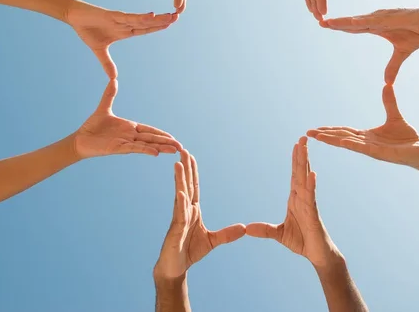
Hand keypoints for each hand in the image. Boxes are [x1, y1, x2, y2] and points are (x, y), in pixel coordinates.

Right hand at [65, 2, 176, 78]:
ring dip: (156, 18)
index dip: (157, 27)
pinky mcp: (112, 15)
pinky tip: (151, 15)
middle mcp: (125, 24)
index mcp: (124, 31)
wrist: (74, 16)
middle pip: (148, 23)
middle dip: (162, 20)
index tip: (170, 24)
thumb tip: (113, 78)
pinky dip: (140, 17)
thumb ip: (107, 63)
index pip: (145, 29)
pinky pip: (129, 17)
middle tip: (177, 17)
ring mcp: (120, 19)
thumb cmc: (87, 29)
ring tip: (170, 16)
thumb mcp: (99, 51)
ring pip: (142, 20)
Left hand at [74, 80, 181, 158]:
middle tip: (181, 147)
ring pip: (147, 145)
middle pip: (152, 139)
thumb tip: (114, 80)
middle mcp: (130, 136)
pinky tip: (156, 152)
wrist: (79, 139)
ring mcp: (125, 143)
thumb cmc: (91, 127)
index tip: (173, 138)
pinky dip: (145, 150)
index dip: (161, 134)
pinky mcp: (118, 148)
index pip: (149, 131)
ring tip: (174, 151)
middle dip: (167, 142)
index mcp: (130, 127)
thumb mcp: (104, 108)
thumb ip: (110, 94)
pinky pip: (134, 148)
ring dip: (161, 147)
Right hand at [154, 151, 245, 279]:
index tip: (191, 156)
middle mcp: (184, 211)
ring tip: (178, 164)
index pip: (194, 187)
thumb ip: (227, 234)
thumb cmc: (189, 251)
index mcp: (192, 211)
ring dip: (180, 180)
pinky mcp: (176, 231)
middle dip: (186, 168)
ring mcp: (179, 219)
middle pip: (186, 186)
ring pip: (181, 196)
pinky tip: (181, 193)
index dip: (193, 172)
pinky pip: (179, 215)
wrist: (175, 268)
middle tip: (183, 150)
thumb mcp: (213, 241)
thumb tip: (243, 227)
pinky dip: (181, 203)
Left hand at [246, 137, 340, 267]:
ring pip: (305, 180)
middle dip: (302, 155)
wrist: (317, 255)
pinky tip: (312, 174)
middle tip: (303, 137)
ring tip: (305, 148)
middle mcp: (303, 198)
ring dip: (305, 164)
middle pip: (301, 173)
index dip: (295, 160)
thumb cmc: (302, 241)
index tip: (296, 145)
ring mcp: (309, 205)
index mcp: (296, 199)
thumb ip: (264, 230)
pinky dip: (311, 185)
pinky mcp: (313, 215)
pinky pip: (311, 197)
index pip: (295, 175)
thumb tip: (248, 228)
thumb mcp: (278, 234)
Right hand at [308, 85, 418, 164]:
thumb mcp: (395, 116)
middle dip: (324, 135)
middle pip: (341, 137)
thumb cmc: (408, 139)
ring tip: (316, 137)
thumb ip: (389, 102)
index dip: (330, 130)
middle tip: (308, 133)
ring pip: (347, 143)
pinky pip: (363, 148)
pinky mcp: (380, 153)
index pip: (344, 132)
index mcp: (367, 137)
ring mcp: (371, 150)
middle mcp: (366, 144)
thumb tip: (386, 85)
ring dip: (331, 140)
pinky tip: (341, 142)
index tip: (316, 129)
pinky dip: (351, 144)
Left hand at [321, 7, 418, 83]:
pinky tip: (351, 22)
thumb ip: (393, 66)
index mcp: (377, 27)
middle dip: (336, 23)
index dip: (340, 27)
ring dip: (344, 22)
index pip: (354, 28)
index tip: (326, 27)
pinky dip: (363, 21)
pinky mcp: (392, 17)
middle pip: (352, 23)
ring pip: (359, 20)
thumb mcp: (402, 53)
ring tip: (329, 22)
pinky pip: (375, 20)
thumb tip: (387, 82)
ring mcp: (383, 17)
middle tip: (320, 22)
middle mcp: (377, 20)